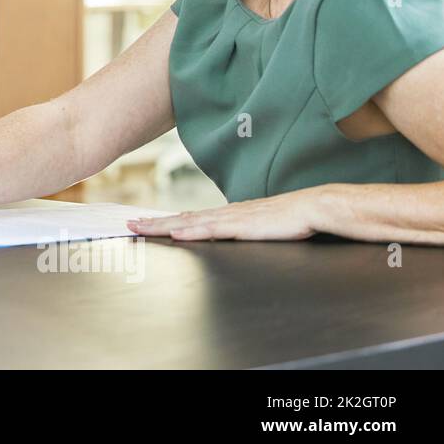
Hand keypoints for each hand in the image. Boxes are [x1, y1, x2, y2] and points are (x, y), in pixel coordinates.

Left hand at [127, 187, 327, 241]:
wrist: (314, 207)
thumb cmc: (293, 219)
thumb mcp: (261, 227)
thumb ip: (243, 230)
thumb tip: (229, 236)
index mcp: (229, 215)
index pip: (190, 217)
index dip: (166, 221)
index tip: (145, 222)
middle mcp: (225, 213)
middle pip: (182, 218)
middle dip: (154, 222)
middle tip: (128, 224)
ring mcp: (233, 218)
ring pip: (190, 222)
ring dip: (163, 226)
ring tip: (140, 227)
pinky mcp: (244, 226)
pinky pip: (212, 230)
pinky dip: (192, 231)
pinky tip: (176, 233)